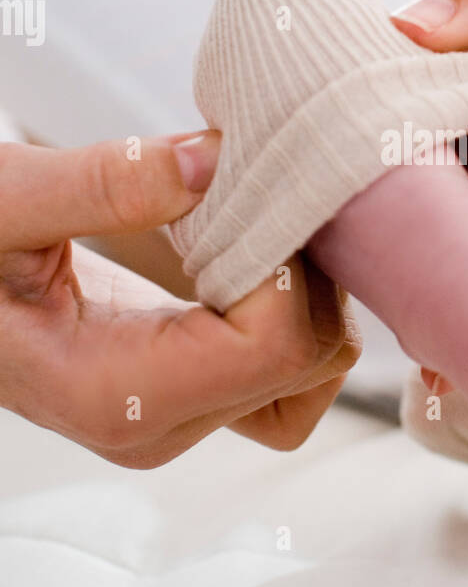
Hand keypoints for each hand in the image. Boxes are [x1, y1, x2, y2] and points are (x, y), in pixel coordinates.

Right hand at [0, 135, 358, 466]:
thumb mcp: (4, 199)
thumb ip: (102, 183)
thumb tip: (214, 161)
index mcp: (112, 395)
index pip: (275, 348)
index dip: (281, 263)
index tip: (234, 193)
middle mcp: (158, 425)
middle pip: (312, 359)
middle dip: (300, 266)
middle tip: (245, 192)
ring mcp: (180, 414)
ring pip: (317, 365)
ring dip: (304, 282)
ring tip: (243, 214)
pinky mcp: (193, 387)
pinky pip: (291, 361)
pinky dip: (293, 300)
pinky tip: (244, 242)